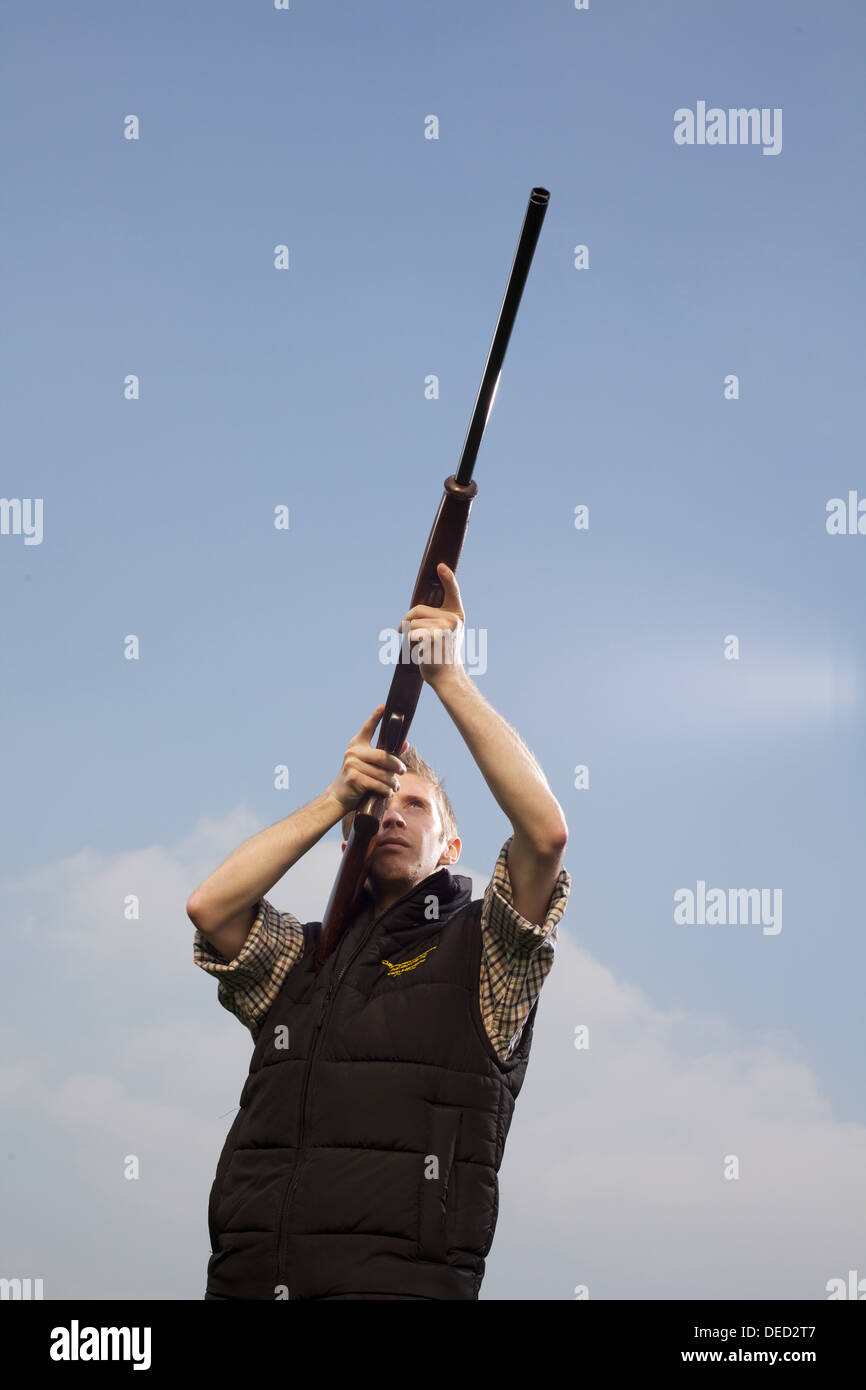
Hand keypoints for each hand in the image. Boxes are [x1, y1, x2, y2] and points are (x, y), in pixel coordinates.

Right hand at [328, 705, 409, 812]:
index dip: (376, 716)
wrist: (339, 796)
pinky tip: (388, 792)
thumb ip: (386, 754)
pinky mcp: (354, 777)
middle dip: (396, 765)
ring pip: (382, 773)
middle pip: (383, 756)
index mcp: (357, 744)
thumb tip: (405, 743)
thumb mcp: (370, 764)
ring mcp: (352, 764)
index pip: (368, 728)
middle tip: (403, 771)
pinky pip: (378, 784)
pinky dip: (386, 790)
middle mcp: (353, 751)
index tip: (384, 706)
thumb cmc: (358, 778)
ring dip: (392, 782)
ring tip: (395, 787)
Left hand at [398, 563, 465, 687]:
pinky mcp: (433, 637)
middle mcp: (452, 619)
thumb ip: (435, 619)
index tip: (440, 566)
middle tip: (413, 637)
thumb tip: (413, 612)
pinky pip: (409, 633)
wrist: (447, 677)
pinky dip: (408, 643)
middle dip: (408, 622)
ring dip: (407, 635)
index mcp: (456, 615)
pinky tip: (419, 651)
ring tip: (419, 646)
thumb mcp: (443, 633)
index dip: (447, 577)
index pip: (452, 591)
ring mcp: (444, 628)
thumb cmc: (441, 654)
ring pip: (411, 622)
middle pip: (417, 609)